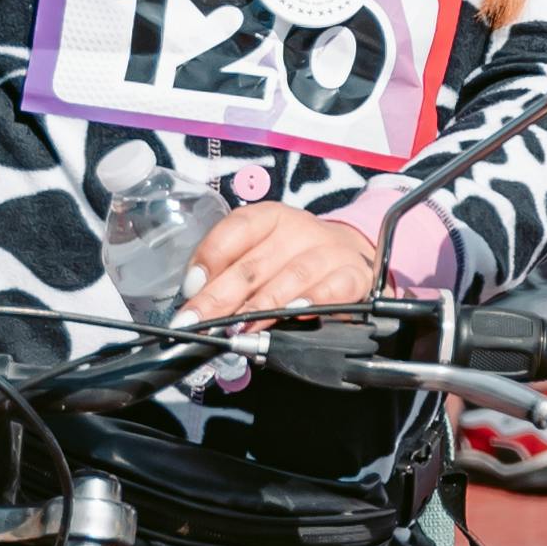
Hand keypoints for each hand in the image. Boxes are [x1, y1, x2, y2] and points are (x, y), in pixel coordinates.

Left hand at [181, 201, 384, 326]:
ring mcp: (330, 252)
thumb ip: (233, 274)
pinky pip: (334, 288)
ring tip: (239, 327)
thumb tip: (197, 302)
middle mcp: (301, 229)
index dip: (211, 257)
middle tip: (198, 321)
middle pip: (255, 263)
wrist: (353, 259)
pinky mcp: (355, 276)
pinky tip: (295, 315)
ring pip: (292, 276)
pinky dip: (313, 301)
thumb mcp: (264, 256)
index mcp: (272, 218)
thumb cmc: (295, 261)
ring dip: (262, 305)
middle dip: (221, 297)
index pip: (237, 229)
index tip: (191, 287)